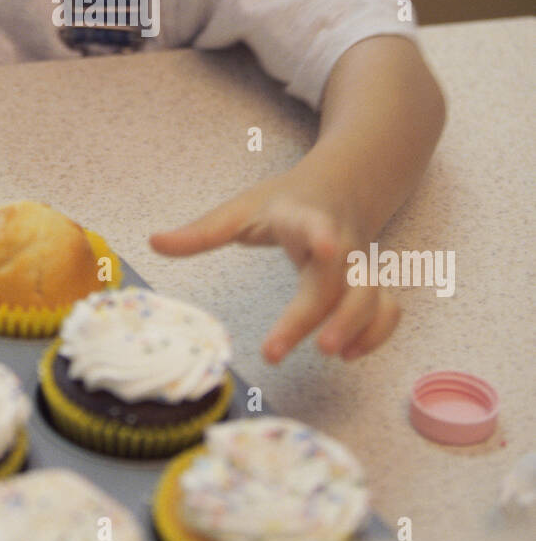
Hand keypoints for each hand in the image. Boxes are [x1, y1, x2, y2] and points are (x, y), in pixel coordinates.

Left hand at [149, 176, 399, 363]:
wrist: (341, 185)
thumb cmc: (286, 201)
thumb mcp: (241, 208)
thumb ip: (201, 231)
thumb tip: (153, 242)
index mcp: (301, 216)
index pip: (311, 224)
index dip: (318, 233)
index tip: (321, 244)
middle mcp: (337, 240)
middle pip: (337, 276)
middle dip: (320, 312)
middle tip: (277, 350)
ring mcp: (358, 261)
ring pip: (370, 292)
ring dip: (355, 325)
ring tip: (328, 353)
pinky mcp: (371, 280)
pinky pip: (387, 307)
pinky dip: (377, 332)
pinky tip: (349, 354)